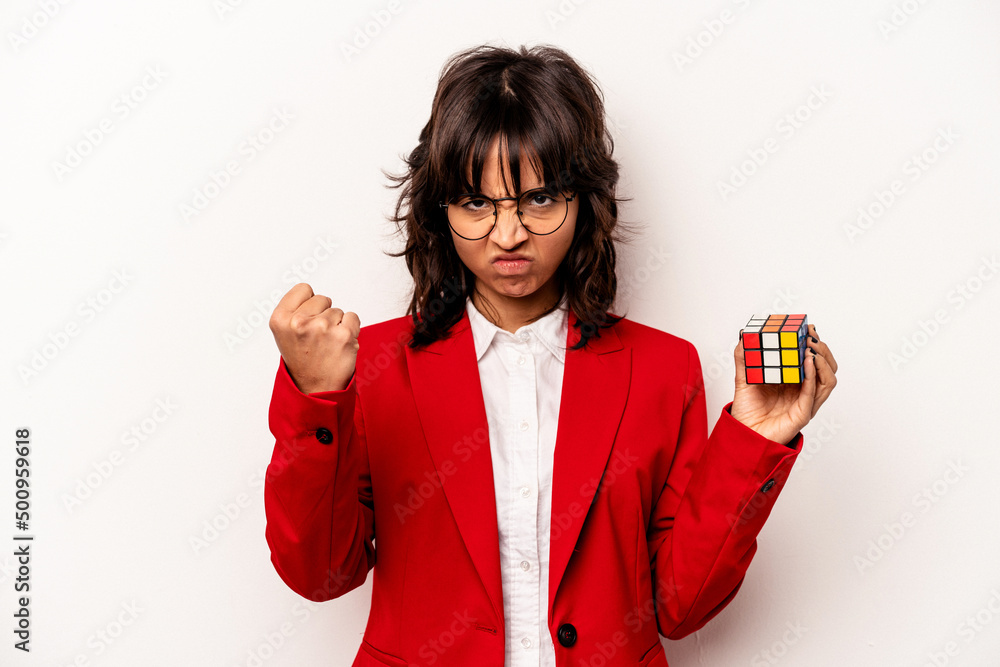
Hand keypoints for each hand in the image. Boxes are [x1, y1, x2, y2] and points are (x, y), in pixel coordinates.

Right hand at [268, 283, 360, 393]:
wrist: (315, 389)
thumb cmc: (302, 360)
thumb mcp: (284, 333)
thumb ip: (295, 310)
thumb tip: (311, 292)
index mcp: (280, 319)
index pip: (303, 289)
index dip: (309, 304)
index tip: (307, 320)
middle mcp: (299, 322)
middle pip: (323, 298)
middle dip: (323, 314)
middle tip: (317, 338)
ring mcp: (322, 328)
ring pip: (338, 311)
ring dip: (336, 325)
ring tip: (327, 344)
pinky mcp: (344, 336)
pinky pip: (353, 317)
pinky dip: (350, 329)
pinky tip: (339, 344)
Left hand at [730, 324, 837, 445]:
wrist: (743, 434)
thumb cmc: (747, 411)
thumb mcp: (743, 378)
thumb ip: (744, 358)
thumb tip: (743, 336)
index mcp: (794, 381)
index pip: (813, 359)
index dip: (814, 343)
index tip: (808, 327)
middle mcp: (804, 391)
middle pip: (827, 368)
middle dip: (822, 350)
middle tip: (811, 336)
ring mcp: (806, 402)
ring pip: (828, 380)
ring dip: (823, 361)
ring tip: (811, 348)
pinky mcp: (802, 413)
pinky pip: (813, 393)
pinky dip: (814, 376)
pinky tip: (809, 363)